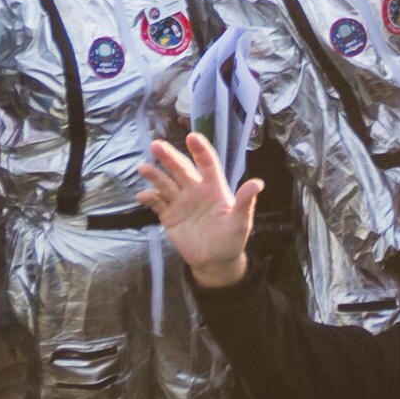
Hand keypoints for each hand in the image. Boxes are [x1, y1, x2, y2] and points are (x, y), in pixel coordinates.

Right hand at [142, 126, 261, 284]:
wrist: (215, 261)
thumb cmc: (232, 239)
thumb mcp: (241, 222)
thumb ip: (245, 202)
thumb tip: (258, 183)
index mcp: (214, 188)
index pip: (207, 164)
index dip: (200, 150)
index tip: (192, 137)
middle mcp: (196, 191)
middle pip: (181, 169)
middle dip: (169, 157)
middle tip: (156, 145)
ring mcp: (181, 202)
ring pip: (166, 184)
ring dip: (155, 175)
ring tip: (144, 168)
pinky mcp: (170, 216)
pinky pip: (157, 204)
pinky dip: (149, 199)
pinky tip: (142, 196)